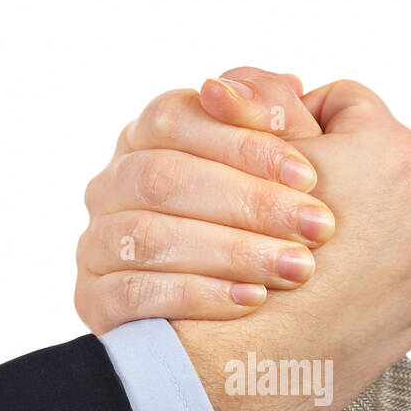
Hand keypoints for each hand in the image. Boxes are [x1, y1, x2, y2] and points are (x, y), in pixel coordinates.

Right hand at [75, 82, 335, 331]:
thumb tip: (290, 83)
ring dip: (232, 252)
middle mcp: (112, 184)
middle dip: (249, 202)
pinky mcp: (94, 298)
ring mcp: (97, 242)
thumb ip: (280, 124)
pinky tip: (253, 300)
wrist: (224, 327)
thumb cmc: (261, 227)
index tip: (309, 175)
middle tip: (316, 226)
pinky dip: (198, 294)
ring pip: (150, 237)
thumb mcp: (276, 170)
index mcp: (146, 138)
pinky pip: (136, 292)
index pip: (175, 119)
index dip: (242, 143)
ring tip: (296, 268)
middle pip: (164, 178)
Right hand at [174, 68, 410, 410]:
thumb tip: (264, 85)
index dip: (296, 125)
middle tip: (282, 209)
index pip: (344, 103)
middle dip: (335, 182)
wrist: (240, 368)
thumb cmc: (237, 258)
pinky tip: (320, 296)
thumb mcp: (245, 162)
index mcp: (395, 154)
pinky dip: (363, 282)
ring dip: (354, 234)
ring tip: (300, 258)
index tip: (267, 157)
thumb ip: (265, 113)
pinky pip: (391, 279)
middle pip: (375, 167)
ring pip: (386, 226)